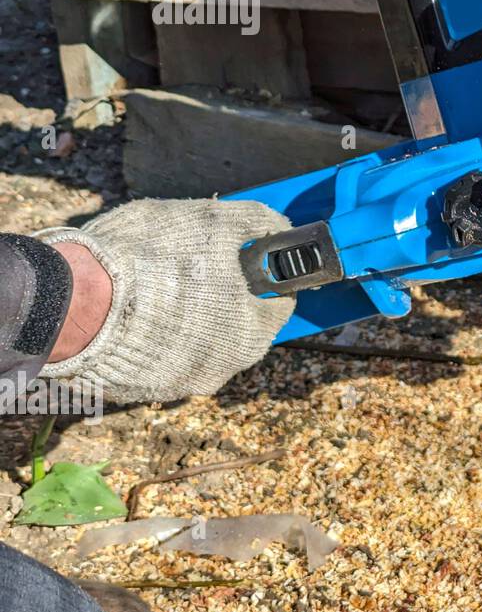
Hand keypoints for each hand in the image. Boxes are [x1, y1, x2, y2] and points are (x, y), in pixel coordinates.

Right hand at [35, 200, 294, 402]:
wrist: (75, 302)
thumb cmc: (154, 260)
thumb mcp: (215, 222)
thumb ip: (256, 223)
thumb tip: (277, 227)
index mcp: (251, 334)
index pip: (276, 306)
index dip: (263, 279)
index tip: (247, 263)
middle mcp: (222, 369)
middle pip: (236, 328)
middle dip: (222, 299)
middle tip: (194, 269)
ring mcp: (177, 385)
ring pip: (195, 345)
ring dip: (185, 320)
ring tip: (157, 289)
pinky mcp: (136, 390)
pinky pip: (156, 359)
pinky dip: (152, 338)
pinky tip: (134, 312)